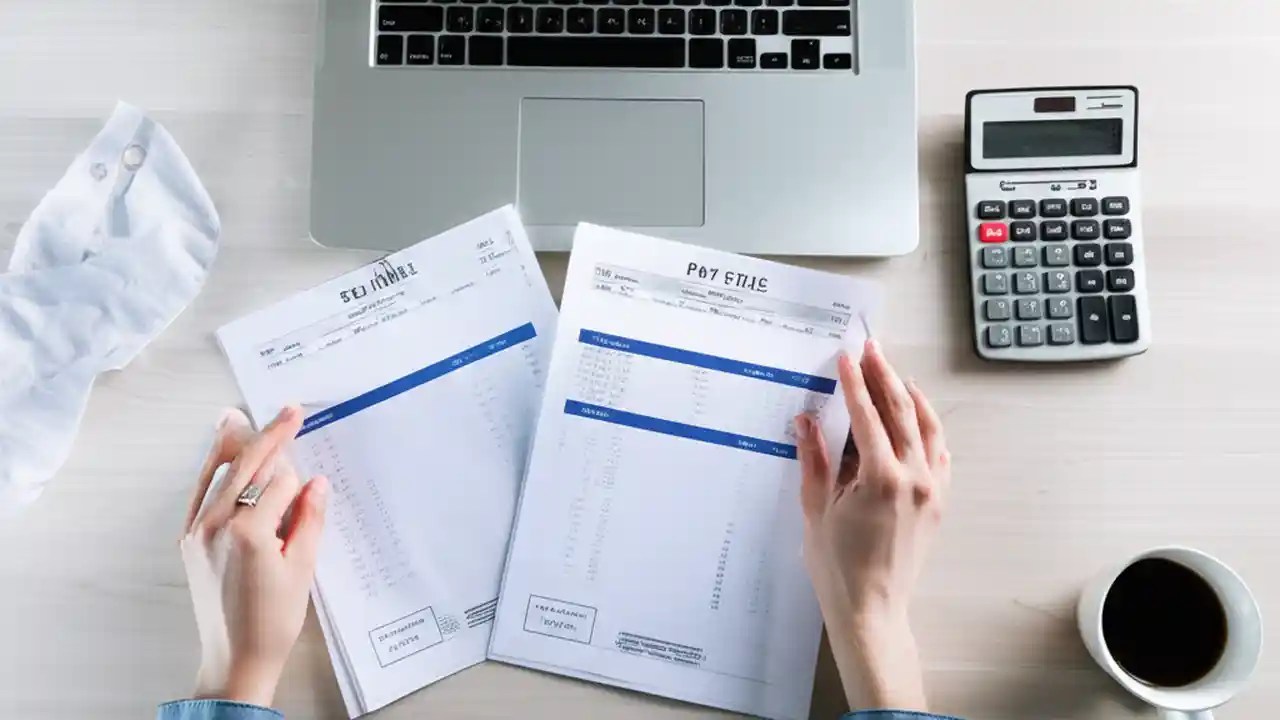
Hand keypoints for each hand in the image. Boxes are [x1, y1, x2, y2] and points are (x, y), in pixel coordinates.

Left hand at [179, 406, 328, 706]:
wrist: (234, 658)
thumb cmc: (272, 621)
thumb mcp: (302, 568)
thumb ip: (309, 519)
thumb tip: (315, 484)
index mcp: (248, 531)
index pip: (278, 482)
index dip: (297, 473)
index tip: (308, 449)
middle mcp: (214, 524)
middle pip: (244, 466)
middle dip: (268, 436)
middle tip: (287, 412)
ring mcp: (196, 531)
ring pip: (215, 474)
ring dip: (233, 446)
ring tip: (239, 417)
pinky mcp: (187, 540)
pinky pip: (200, 493)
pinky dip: (212, 472)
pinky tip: (220, 457)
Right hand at [794, 339, 949, 711]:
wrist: (872, 609)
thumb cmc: (837, 566)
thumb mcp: (816, 509)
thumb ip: (814, 459)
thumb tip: (806, 419)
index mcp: (880, 477)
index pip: (867, 415)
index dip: (854, 382)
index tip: (846, 357)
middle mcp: (914, 477)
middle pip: (901, 411)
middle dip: (884, 376)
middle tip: (870, 350)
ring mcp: (932, 489)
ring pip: (928, 427)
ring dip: (910, 396)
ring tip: (894, 374)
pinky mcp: (939, 501)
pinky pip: (940, 453)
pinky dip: (929, 428)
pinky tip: (918, 417)